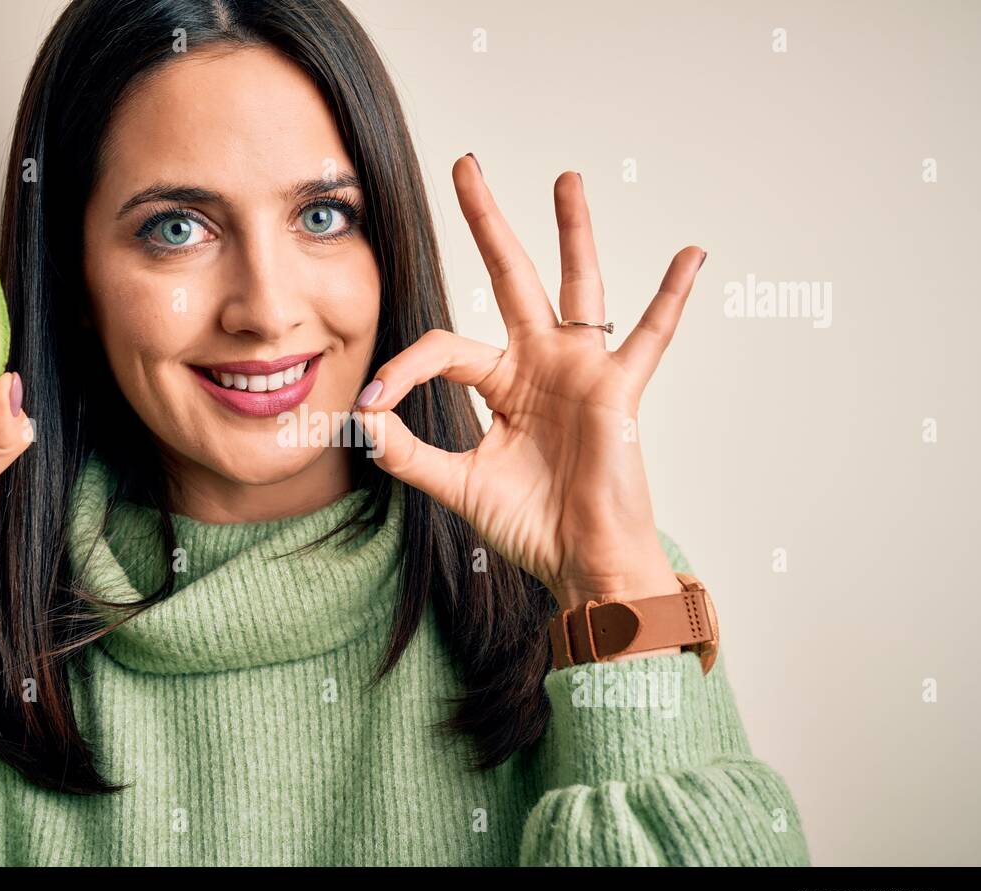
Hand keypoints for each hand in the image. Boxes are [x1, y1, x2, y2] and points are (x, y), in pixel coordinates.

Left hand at [355, 159, 703, 611]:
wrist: (582, 563)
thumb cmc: (531, 526)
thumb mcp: (457, 485)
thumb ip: (409, 453)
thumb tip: (361, 421)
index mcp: (501, 384)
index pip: (444, 349)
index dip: (404, 369)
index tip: (372, 405)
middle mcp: (540, 366)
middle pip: (510, 277)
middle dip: (487, 222)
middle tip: (467, 164)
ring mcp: (582, 372)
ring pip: (578, 286)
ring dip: (573, 233)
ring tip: (566, 179)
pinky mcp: (619, 390)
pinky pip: (650, 337)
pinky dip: (671, 299)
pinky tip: (691, 256)